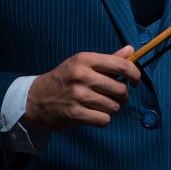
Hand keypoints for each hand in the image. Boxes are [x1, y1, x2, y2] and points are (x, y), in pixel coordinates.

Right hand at [23, 46, 140, 130]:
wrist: (34, 99)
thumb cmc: (64, 79)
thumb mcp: (82, 63)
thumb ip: (109, 58)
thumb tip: (131, 50)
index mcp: (85, 59)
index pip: (121, 66)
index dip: (135, 75)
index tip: (135, 81)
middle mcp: (82, 75)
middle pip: (120, 89)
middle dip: (123, 96)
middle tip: (117, 97)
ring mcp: (77, 95)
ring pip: (113, 106)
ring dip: (113, 108)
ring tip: (104, 105)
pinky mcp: (74, 114)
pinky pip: (104, 120)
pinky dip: (104, 119)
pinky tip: (96, 115)